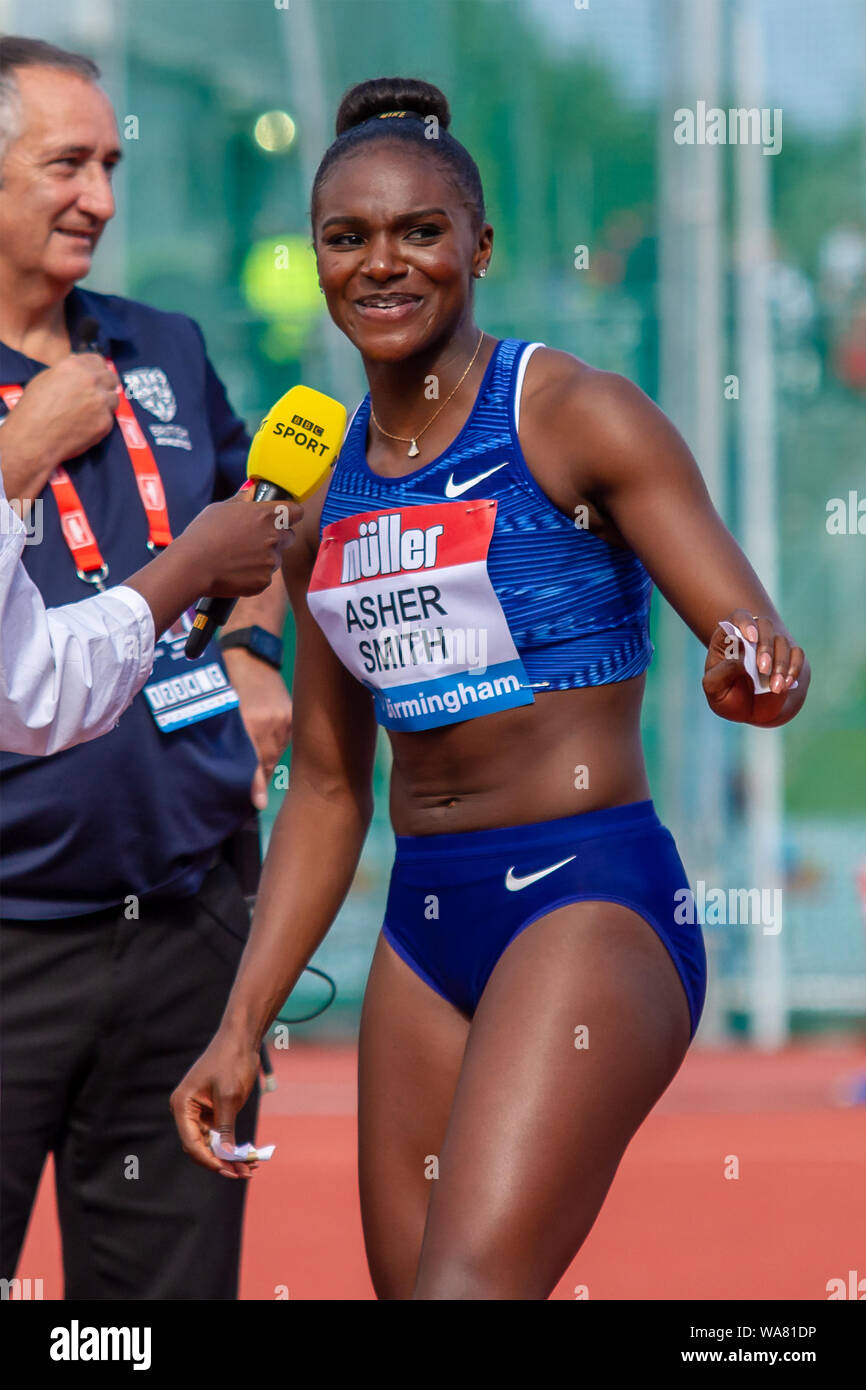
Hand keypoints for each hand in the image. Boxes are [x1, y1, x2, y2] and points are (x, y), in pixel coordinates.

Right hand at [1, 353, 119, 485]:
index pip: (98, 361)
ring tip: (89, 413)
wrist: (33, 439)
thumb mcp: (44, 379)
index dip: (96, 370)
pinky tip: (86, 425)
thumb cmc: (33, 410)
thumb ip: (66, 370)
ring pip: (114, 398)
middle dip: (105, 385)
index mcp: (74, 366)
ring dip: (105, 404)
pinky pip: (109, 418)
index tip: (95, 377)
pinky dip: (101, 421)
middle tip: (97, 395)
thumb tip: (78, 363)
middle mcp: (90, 380)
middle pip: (111, 377)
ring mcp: (100, 401)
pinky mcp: (105, 422)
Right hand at [170, 1030, 260, 1178]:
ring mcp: (199, 1112)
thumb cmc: (231, 1061)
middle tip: (241, 1173)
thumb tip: (225, 1157)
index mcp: (182, 1105)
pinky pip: (219, 1135)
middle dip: (220, 1161)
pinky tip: (248, 1156)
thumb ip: (225, 1127)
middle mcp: (187, 1111)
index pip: (191, 1141)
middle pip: (199, 1146)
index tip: (226, 1169)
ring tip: (249, 1169)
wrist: (240, 1039)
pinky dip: (232, 1145)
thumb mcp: (229, 1096)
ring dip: (228, 1156)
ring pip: (211, 1144)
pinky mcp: (213, 1112)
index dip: (208, 1159)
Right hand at [177, 493, 302, 597]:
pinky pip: (264, 577)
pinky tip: (235, 572)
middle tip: (254, 540)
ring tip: (237, 558)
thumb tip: (251, 493)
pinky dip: (254, 576)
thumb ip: (242, 500)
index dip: (290, 515)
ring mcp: (271, 561)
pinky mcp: (264, 581)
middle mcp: (274, 537)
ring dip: (264, 558)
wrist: (193, 565)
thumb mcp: (221, 508)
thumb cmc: (203, 533)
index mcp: (267, 515)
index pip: (296, 512)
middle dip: (277, 538)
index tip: (284, 518)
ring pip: (275, 558)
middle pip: (289, 536)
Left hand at [222, 650, 292, 809]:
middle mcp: (270, 723)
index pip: (254, 762)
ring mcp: (284, 719)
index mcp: (250, 722)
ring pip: (276, 751)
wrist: (249, 653)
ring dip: (266, 759)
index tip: (258, 805)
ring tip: (258, 766)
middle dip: (259, 775)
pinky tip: (266, 742)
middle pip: (267, 761)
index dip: (255, 785)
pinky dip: (275, 745)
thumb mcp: (221, 709)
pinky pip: (284, 740)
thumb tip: (234, 765)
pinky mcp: (291, 715)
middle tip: (252, 792)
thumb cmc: (225, 680)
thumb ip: (227, 738)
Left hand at [703, 609, 807, 726]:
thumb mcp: (713, 687)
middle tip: (763, 669)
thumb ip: (722, 672)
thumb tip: (741, 660)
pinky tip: (786, 684)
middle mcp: (751, 636)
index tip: (751, 638)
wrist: (747, 711)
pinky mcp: (788, 657)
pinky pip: (797, 654)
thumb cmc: (726, 695)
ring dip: (780, 664)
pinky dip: (794, 668)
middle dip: (765, 647)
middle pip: (764, 625)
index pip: (739, 617)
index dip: (746, 623)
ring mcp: (771, 645)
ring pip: (782, 641)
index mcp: (728, 637)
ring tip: (775, 688)